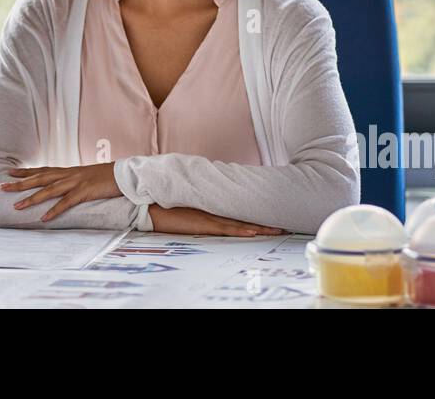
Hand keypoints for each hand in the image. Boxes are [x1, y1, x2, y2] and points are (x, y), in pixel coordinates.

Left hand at [0, 162, 121, 221]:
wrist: (124, 174)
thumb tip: (62, 185)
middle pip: (40, 178)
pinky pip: (67, 202)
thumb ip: (73, 180)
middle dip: (20, 183)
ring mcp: (76, 182)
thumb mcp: (85, 176)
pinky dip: (55, 210)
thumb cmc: (105, 177)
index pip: (42, 170)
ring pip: (49, 190)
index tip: (9, 172)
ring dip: (32, 198)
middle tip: (2, 187)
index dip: (25, 172)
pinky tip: (44, 218)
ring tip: (17, 206)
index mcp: (68, 171)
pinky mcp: (85, 191)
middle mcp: (68, 174)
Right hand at [148, 205, 284, 236]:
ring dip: (259, 227)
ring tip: (277, 230)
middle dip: (265, 220)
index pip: (239, 209)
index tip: (272, 215)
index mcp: (212, 204)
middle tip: (285, 224)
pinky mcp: (202, 223)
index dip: (256, 213)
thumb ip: (202, 203)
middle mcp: (214, 208)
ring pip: (240, 222)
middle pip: (245, 215)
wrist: (149, 202)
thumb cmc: (166, 203)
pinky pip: (225, 228)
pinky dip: (240, 230)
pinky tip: (253, 232)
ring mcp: (209, 215)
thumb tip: (212, 204)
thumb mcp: (188, 202)